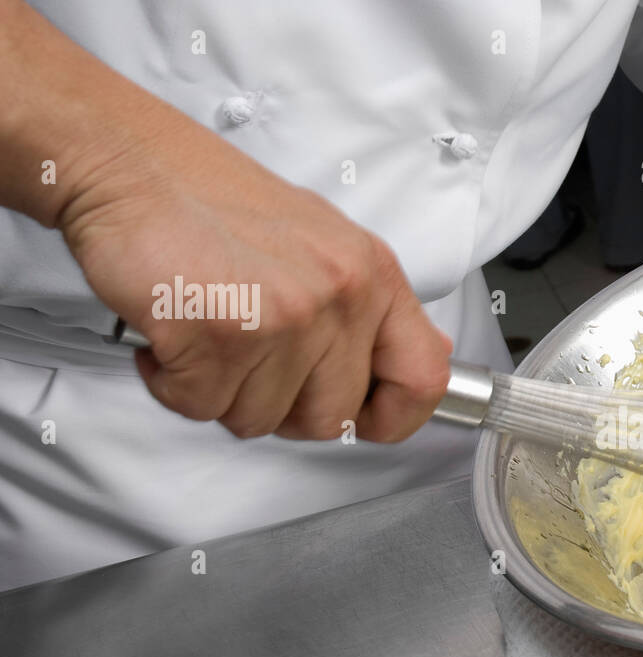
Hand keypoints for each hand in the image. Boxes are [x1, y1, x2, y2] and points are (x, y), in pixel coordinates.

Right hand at [0, 0, 449, 441]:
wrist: (128, 164)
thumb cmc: (211, 201)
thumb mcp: (323, 242)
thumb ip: (367, 307)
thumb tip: (427, 358)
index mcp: (372, 275)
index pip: (424, 378)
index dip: (393, 417)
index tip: (364, 420)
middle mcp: (340, 295)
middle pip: (329, 419)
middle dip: (279, 407)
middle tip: (247, 362)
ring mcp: (286, 317)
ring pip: (259, 420)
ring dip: (219, 391)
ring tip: (206, 331)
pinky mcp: (223, 335)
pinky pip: (201, 407)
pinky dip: (172, 383)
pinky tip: (172, 334)